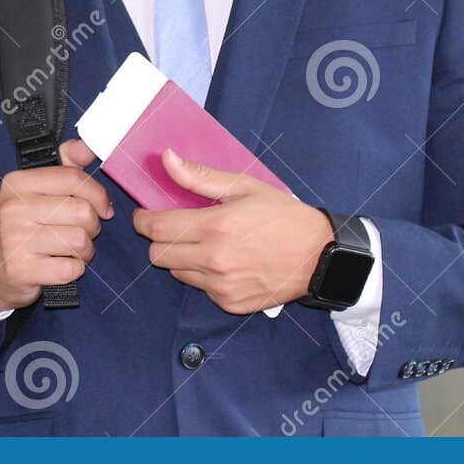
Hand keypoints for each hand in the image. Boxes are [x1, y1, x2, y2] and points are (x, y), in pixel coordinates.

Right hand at [0, 139, 112, 313]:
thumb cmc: (25, 226)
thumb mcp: (38, 190)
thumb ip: (66, 164)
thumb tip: (89, 145)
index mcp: (18, 183)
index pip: (73, 178)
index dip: (98, 194)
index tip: (103, 207)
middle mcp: (13, 208)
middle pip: (82, 211)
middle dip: (92, 226)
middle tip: (81, 232)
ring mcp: (15, 240)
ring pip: (80, 241)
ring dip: (84, 250)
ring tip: (71, 250)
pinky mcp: (21, 269)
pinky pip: (71, 268)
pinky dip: (74, 270)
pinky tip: (60, 266)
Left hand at [132, 148, 332, 314]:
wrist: (320, 256)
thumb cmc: (283, 216)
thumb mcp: (244, 187)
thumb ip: (200, 177)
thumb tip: (167, 159)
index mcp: (216, 228)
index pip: (155, 229)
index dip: (142, 220)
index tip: (145, 214)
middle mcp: (214, 261)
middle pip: (158, 255)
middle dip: (160, 239)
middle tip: (176, 227)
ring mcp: (222, 287)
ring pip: (178, 272)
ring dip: (182, 257)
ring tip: (207, 243)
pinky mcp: (231, 304)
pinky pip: (201, 289)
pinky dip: (205, 276)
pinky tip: (226, 262)